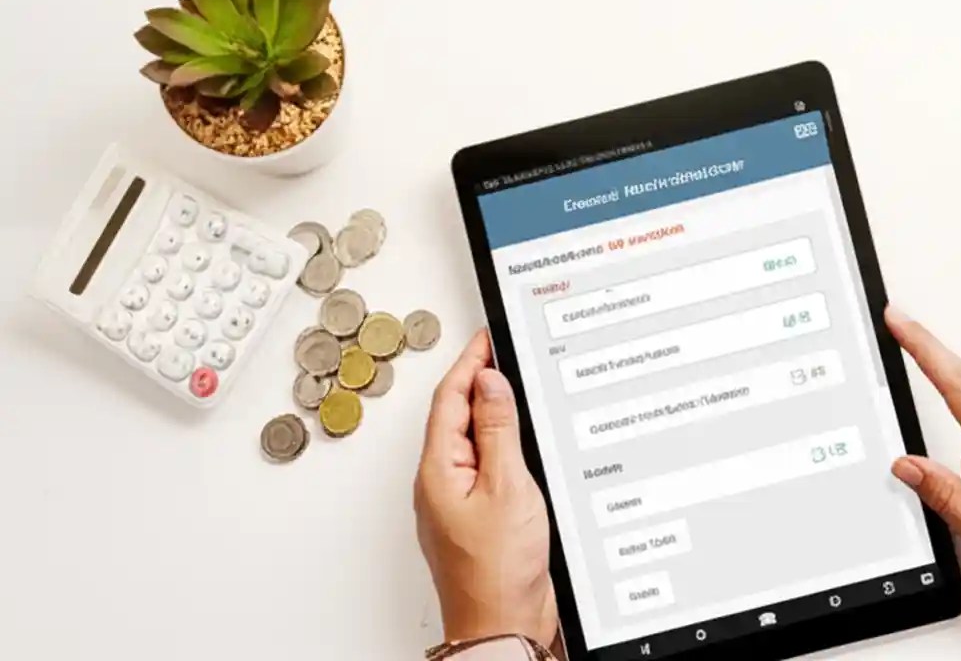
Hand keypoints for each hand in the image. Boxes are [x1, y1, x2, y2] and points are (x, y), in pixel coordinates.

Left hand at [414, 329, 557, 647]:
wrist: (504, 626)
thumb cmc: (497, 572)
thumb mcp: (506, 486)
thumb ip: (497, 431)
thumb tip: (489, 383)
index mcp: (438, 470)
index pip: (450, 399)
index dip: (469, 363)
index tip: (487, 338)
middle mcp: (441, 484)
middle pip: (456, 417)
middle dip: (478, 381)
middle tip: (500, 352)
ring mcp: (457, 502)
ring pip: (472, 442)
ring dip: (490, 412)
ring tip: (511, 386)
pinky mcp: (478, 519)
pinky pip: (486, 467)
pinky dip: (502, 445)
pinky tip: (519, 442)